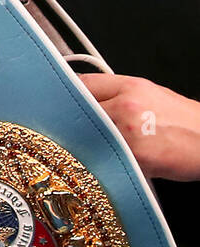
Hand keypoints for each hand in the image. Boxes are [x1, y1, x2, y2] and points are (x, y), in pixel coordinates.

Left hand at [79, 74, 199, 181]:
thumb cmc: (185, 122)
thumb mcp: (152, 94)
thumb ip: (118, 93)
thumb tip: (86, 97)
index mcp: (130, 87)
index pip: (84, 83)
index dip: (69, 94)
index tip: (61, 103)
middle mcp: (126, 106)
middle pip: (79, 112)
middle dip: (74, 122)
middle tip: (69, 130)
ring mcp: (128, 133)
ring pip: (89, 137)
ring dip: (86, 144)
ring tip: (93, 148)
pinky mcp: (134, 159)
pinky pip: (106, 159)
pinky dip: (105, 163)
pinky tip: (111, 163)